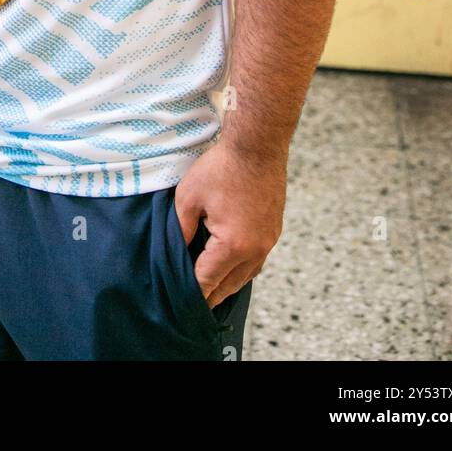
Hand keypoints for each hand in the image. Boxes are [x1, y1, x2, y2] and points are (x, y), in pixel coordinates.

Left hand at [174, 141, 286, 305]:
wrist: (258, 144)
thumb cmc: (222, 167)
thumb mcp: (188, 198)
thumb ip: (180, 231)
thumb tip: (177, 253)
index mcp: (232, 246)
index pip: (206, 281)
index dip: (191, 294)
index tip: (179, 305)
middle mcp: (254, 250)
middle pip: (228, 286)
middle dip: (210, 296)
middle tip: (192, 308)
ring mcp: (268, 241)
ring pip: (245, 276)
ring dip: (227, 285)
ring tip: (210, 292)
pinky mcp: (273, 230)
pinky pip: (256, 261)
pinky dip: (242, 270)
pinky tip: (230, 267)